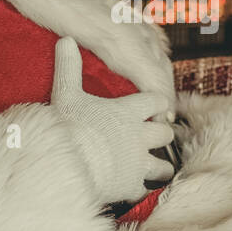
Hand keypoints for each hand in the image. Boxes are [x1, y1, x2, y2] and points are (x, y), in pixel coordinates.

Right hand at [50, 37, 175, 201]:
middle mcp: (140, 136)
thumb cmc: (69, 126)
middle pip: (166, 133)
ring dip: (159, 167)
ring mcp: (139, 163)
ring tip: (153, 169)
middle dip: (161, 135)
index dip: (156, 103)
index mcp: (129, 112)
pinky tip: (134, 191)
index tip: (153, 106)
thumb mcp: (66, 93)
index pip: (156, 101)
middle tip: (153, 138)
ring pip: (164, 166)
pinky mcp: (133, 186)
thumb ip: (69, 67)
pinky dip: (140, 190)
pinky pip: (145, 189)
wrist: (66, 163)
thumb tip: (65, 39)